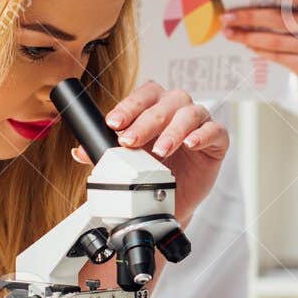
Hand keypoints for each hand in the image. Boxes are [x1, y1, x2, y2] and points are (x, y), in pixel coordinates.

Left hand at [70, 82, 228, 217]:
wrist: (173, 201)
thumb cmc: (152, 174)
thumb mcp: (126, 165)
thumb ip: (105, 154)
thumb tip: (80, 151)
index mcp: (154, 108)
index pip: (143, 96)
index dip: (128, 107)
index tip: (113, 123)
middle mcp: (177, 110)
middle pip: (165, 102)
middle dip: (145, 122)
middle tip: (130, 141)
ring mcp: (199, 123)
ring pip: (189, 113)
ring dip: (172, 130)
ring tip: (160, 151)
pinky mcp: (217, 141)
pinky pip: (214, 130)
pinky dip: (202, 135)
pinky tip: (190, 144)